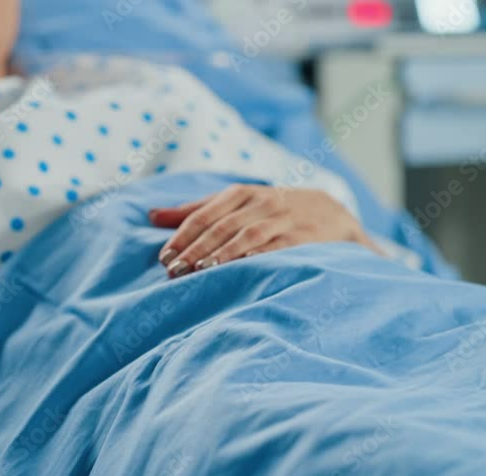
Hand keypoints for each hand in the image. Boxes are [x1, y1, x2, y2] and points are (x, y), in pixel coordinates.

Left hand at [149, 184, 379, 276]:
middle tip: (174, 270)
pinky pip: (279, 247)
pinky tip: (243, 268)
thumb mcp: (236, 204)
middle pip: (222, 226)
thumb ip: (195, 210)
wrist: (333, 214)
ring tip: (201, 271)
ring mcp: (284, 219)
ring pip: (248, 236)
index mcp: (241, 193)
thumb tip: (152, 216)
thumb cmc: (272, 211)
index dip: (183, 235)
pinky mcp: (305, 238)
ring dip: (223, 254)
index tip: (164, 256)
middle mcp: (262, 202)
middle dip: (196, 249)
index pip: (205, 214)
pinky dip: (259, 256)